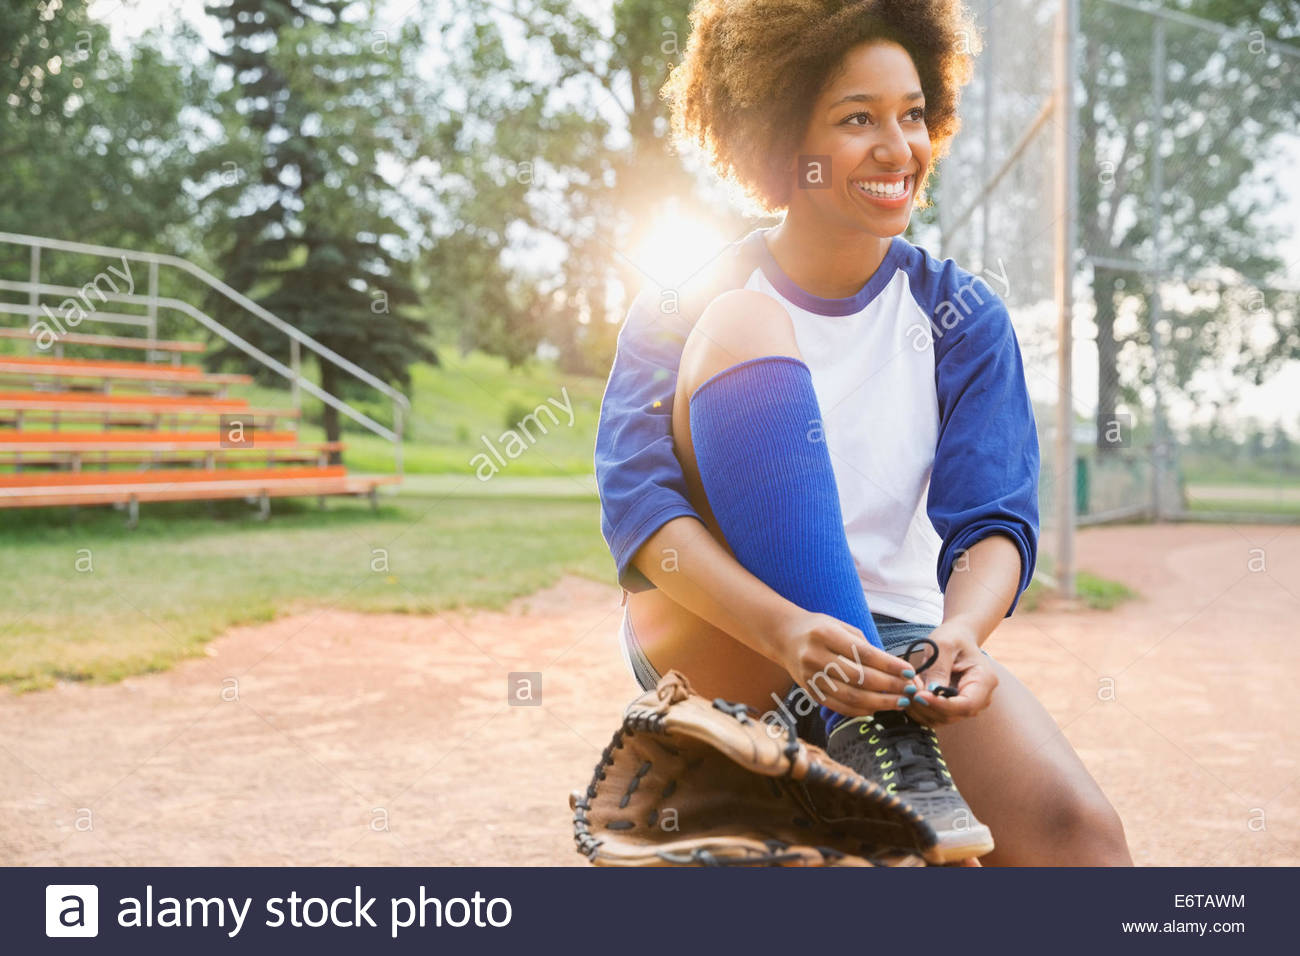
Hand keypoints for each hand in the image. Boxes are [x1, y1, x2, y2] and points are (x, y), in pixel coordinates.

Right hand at [770, 609, 916, 717]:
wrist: (784, 636)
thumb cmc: (820, 629)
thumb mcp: (841, 627)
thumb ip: (865, 646)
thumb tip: (895, 669)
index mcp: (826, 634)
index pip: (863, 654)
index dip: (889, 665)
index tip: (909, 671)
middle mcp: (815, 656)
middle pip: (859, 678)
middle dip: (889, 686)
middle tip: (909, 690)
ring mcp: (811, 676)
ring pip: (850, 696)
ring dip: (880, 702)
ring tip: (899, 702)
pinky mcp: (810, 692)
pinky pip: (839, 706)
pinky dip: (861, 710)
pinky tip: (877, 708)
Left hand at [904, 620, 997, 724]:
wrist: (957, 639)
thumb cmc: (952, 637)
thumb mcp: (943, 645)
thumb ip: (939, 668)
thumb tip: (932, 692)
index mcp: (985, 681)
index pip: (966, 704)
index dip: (942, 705)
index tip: (919, 696)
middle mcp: (980, 699)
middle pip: (952, 715)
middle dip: (926, 704)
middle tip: (909, 687)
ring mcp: (966, 705)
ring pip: (941, 719)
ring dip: (920, 707)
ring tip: (910, 685)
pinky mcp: (953, 708)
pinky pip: (934, 716)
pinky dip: (919, 708)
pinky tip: (912, 692)